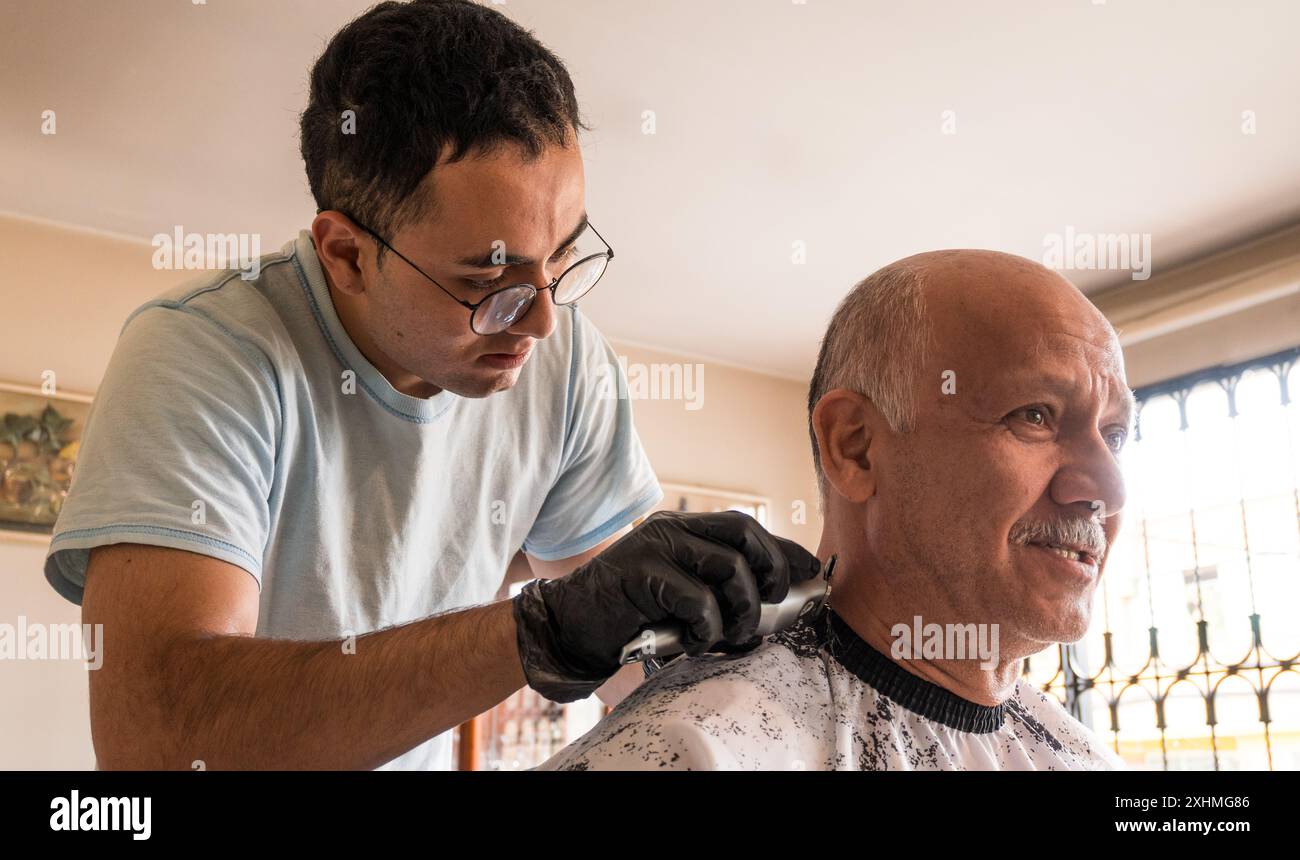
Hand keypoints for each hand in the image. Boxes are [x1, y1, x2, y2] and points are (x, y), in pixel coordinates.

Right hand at [512, 510, 820, 701]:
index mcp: (684, 529)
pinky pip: (697, 600)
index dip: (783, 549)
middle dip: (771, 570)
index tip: (810, 573)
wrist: (570, 627)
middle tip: (770, 605)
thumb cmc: (632, 616)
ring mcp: (655, 547)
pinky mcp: (641, 574)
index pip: (746, 528)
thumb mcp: (682, 595)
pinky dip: (708, 627)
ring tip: (732, 636)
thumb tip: (777, 597)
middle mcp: (672, 529)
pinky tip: (696, 641)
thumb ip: (717, 587)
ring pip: (729, 568)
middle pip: (744, 533)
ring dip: (742, 609)